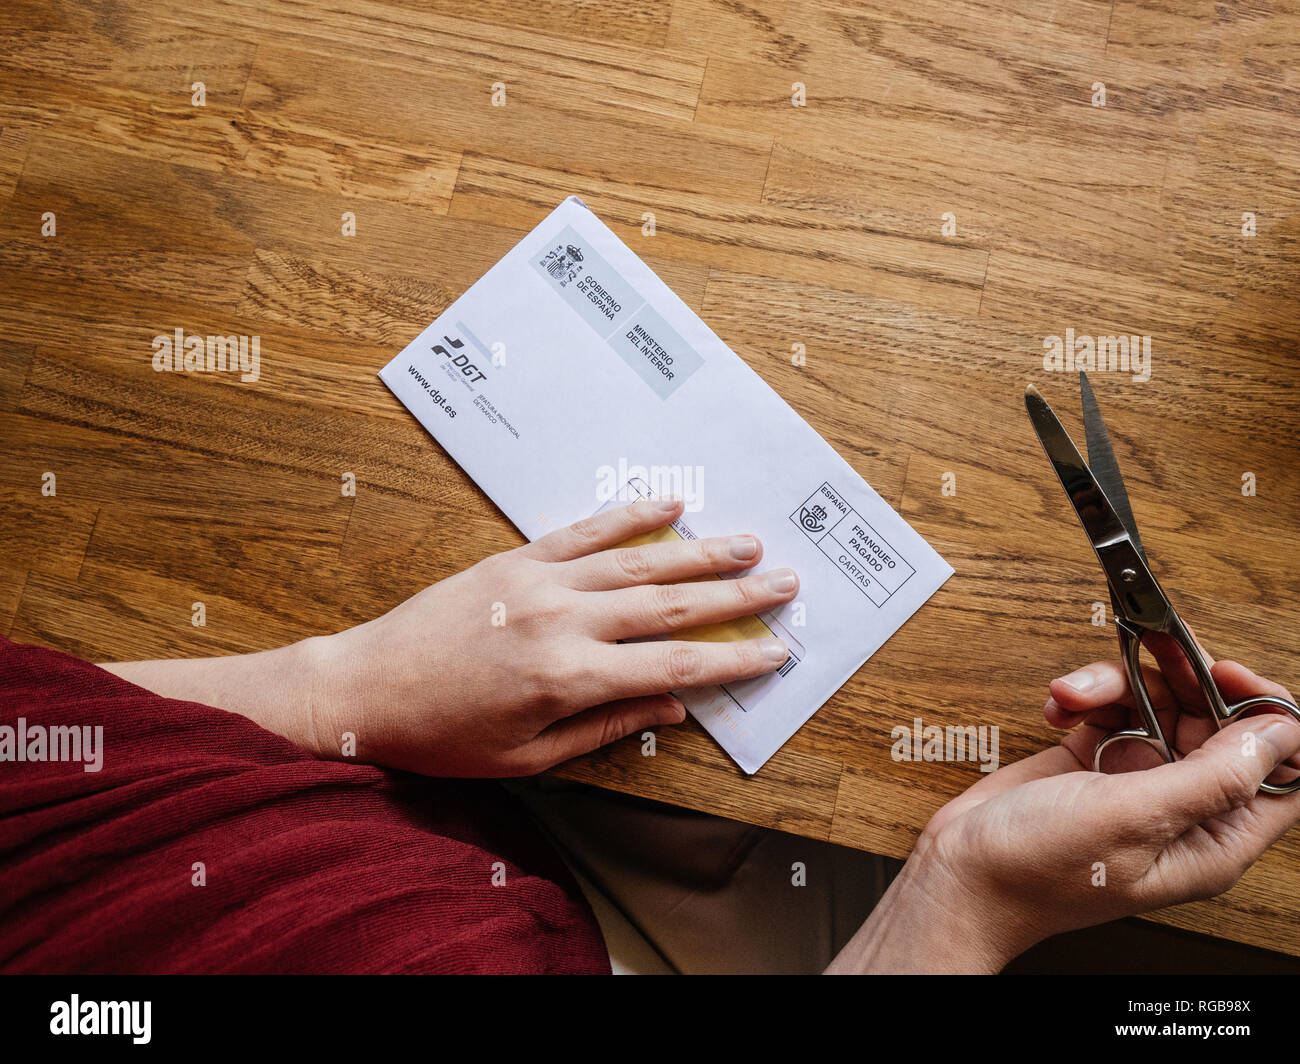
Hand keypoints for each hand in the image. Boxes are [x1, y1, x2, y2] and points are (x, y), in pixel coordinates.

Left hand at [303, 496, 796, 776]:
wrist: (366, 688)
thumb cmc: (444, 736)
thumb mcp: (528, 757)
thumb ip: (607, 727)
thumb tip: (675, 709)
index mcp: (570, 678)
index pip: (675, 666)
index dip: (733, 660)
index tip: (776, 651)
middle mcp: (563, 621)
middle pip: (671, 604)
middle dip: (737, 596)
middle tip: (787, 584)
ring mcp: (540, 581)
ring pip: (638, 561)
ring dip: (699, 551)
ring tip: (749, 544)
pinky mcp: (516, 558)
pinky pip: (584, 531)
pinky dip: (630, 516)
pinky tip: (670, 505)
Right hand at [829, 642, 1299, 972]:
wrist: (959, 872)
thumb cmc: (1039, 870)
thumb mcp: (1132, 819)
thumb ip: (1213, 777)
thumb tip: (1280, 734)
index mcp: (1212, 838)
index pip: (1279, 770)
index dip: (1266, 717)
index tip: (1225, 677)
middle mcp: (1182, 807)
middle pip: (1217, 723)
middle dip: (1183, 681)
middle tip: (1151, 649)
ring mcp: (1136, 780)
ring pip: (1159, 704)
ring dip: (1117, 683)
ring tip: (1074, 692)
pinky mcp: (1092, 759)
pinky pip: (1110, 706)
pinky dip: (1085, 695)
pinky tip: (1057, 707)